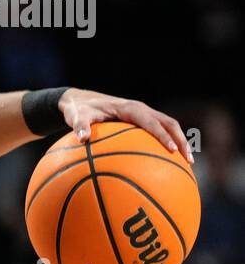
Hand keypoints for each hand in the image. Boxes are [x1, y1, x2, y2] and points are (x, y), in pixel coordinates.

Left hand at [59, 88, 193, 163]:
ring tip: (187, 163)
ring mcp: (143, 114)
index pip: (151, 122)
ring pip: (169, 126)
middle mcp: (140, 109)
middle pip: (169, 123)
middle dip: (181, 140)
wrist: (79, 100)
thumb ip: (80, 126)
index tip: (171, 150)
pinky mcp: (141, 121)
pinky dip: (168, 142)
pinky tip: (168, 162)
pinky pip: (159, 131)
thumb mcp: (76, 116)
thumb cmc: (79, 109)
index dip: (162, 135)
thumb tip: (82, 138)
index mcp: (130, 108)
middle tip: (188, 160)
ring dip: (180, 141)